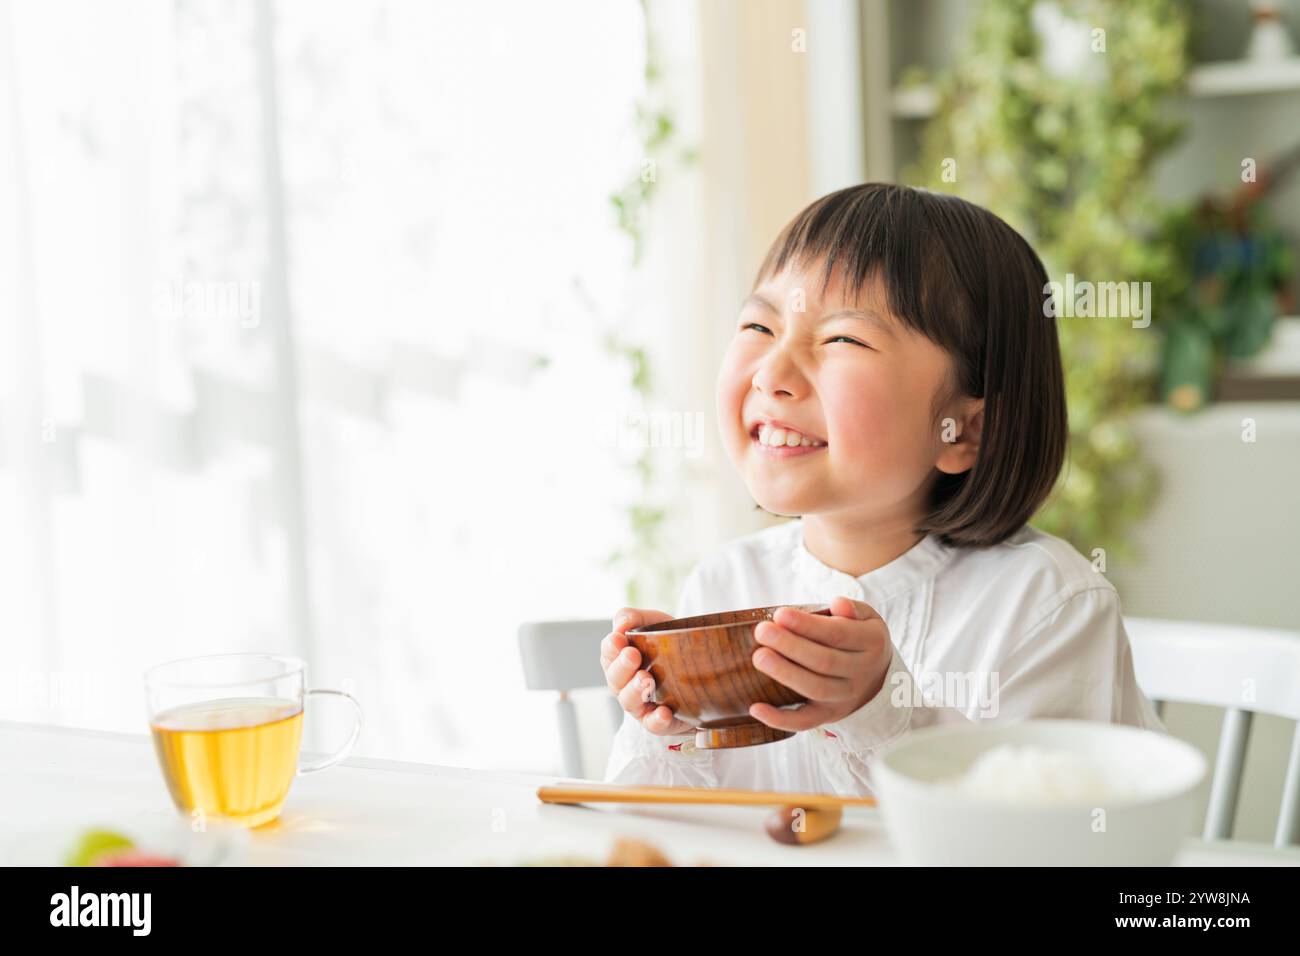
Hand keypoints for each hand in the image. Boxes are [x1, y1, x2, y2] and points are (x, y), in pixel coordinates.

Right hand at [600, 607, 695, 735]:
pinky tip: (663, 712)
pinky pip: (653, 725)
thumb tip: (621, 624)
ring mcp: (641, 704)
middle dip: (622, 666)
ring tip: (646, 679)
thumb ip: (633, 617)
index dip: (611, 647)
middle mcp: (625, 684)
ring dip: (636, 691)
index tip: (619, 639)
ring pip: (630, 702)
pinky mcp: (659, 722)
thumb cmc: (667, 646)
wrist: (699, 673)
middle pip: (615, 679)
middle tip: (633, 655)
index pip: (608, 654)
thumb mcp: (653, 624)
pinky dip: (657, 720)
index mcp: (620, 660)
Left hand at [747, 596, 891, 732]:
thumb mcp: (867, 618)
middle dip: (790, 646)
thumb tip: (838, 604)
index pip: (838, 634)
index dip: (807, 625)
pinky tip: (755, 707)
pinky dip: (780, 719)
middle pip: (824, 662)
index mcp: (871, 643)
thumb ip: (853, 608)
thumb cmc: (859, 638)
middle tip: (762, 631)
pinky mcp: (828, 716)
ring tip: (759, 657)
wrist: (876, 679)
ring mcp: (844, 698)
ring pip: (815, 689)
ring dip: (785, 674)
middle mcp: (861, 673)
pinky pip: (805, 722)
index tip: (779, 614)